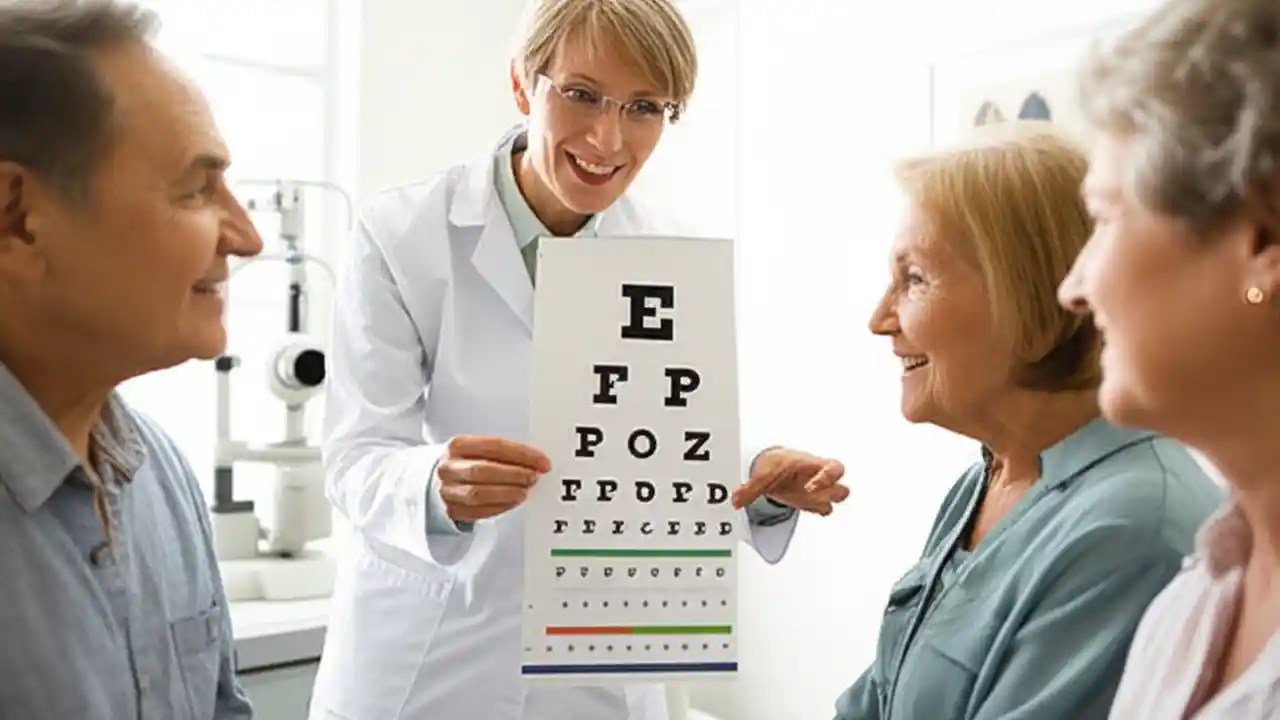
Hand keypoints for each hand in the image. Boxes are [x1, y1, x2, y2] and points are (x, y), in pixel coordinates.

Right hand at [437, 435, 550, 522]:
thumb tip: (535, 463)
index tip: (542, 462)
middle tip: (533, 477)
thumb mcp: (475, 449)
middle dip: (514, 474)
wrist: (433, 480)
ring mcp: (447, 490)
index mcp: (458, 445)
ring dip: (507, 493)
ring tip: (525, 491)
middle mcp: (449, 467)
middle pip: (483, 470)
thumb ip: (501, 454)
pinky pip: (477, 512)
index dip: (522, 454)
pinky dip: (499, 507)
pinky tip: (513, 502)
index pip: (494, 446)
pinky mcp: (451, 510)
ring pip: (478, 494)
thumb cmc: (463, 462)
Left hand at [731, 447, 847, 515]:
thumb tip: (736, 500)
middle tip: (811, 495)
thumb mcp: (763, 474)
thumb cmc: (776, 463)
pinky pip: (824, 508)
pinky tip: (802, 509)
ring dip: (824, 503)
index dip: (827, 478)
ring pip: (836, 498)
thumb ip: (749, 489)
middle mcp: (818, 478)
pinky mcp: (813, 502)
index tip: (810, 487)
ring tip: (806, 503)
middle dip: (831, 494)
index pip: (833, 467)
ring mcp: (818, 491)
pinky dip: (815, 511)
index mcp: (811, 464)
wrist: (775, 464)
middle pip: (842, 488)